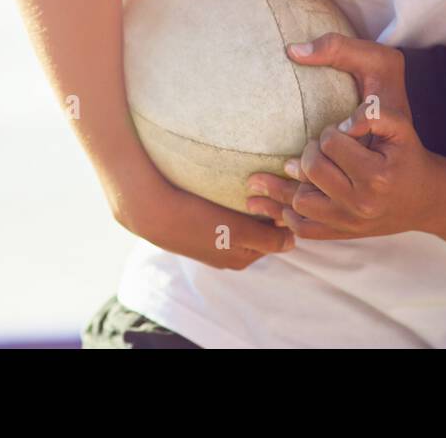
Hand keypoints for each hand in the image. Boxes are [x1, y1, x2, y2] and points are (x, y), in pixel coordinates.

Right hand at [118, 173, 296, 270]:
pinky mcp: (203, 230)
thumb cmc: (196, 220)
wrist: (152, 212)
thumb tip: (293, 243)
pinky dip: (235, 207)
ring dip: (252, 207)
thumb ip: (267, 238)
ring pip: (247, 223)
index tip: (282, 194)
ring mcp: (216, 244)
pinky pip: (229, 219)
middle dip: (268, 211)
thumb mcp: (236, 231)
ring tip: (252, 186)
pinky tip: (232, 191)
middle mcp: (231, 256)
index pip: (277, 237)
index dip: (281, 216)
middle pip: (262, 230)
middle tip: (268, 186)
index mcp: (242, 259)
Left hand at [245, 32, 445, 239]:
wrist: (425, 198)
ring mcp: (349, 223)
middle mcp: (361, 203)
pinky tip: (284, 198)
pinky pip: (303, 228)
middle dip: (311, 151)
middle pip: (312, 169)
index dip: (329, 131)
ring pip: (299, 201)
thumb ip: (377, 113)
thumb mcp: (402, 126)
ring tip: (294, 170)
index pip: (330, 142)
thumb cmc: (409, 155)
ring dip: (294, 182)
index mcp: (376, 175)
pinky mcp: (342, 234)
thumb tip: (347, 121)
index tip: (337, 131)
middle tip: (319, 146)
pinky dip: (289, 214)